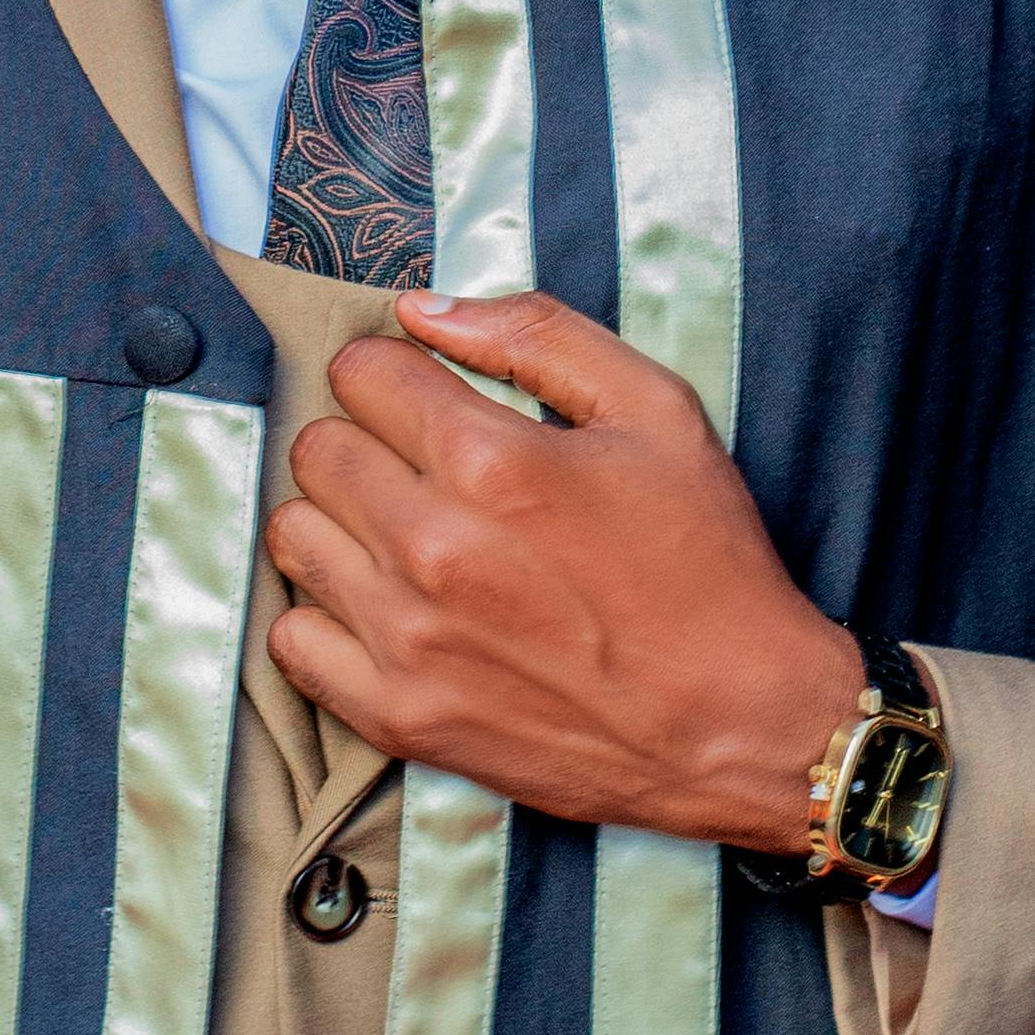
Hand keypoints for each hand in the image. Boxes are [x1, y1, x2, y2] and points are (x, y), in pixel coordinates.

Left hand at [262, 288, 865, 852]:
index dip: (397, 371)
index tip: (431, 396)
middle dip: (364, 437)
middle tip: (424, 464)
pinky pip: (293, 643)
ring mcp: (407, 640)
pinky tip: (385, 605)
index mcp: (489, 459)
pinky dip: (325, 616)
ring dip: (339, 520)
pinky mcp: (400, 719)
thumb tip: (423, 308)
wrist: (741, 725)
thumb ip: (534, 335)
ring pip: (293, 534)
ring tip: (402, 532)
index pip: (360, 371)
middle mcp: (431, 546)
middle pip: (317, 448)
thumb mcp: (655, 408)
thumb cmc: (705, 561)